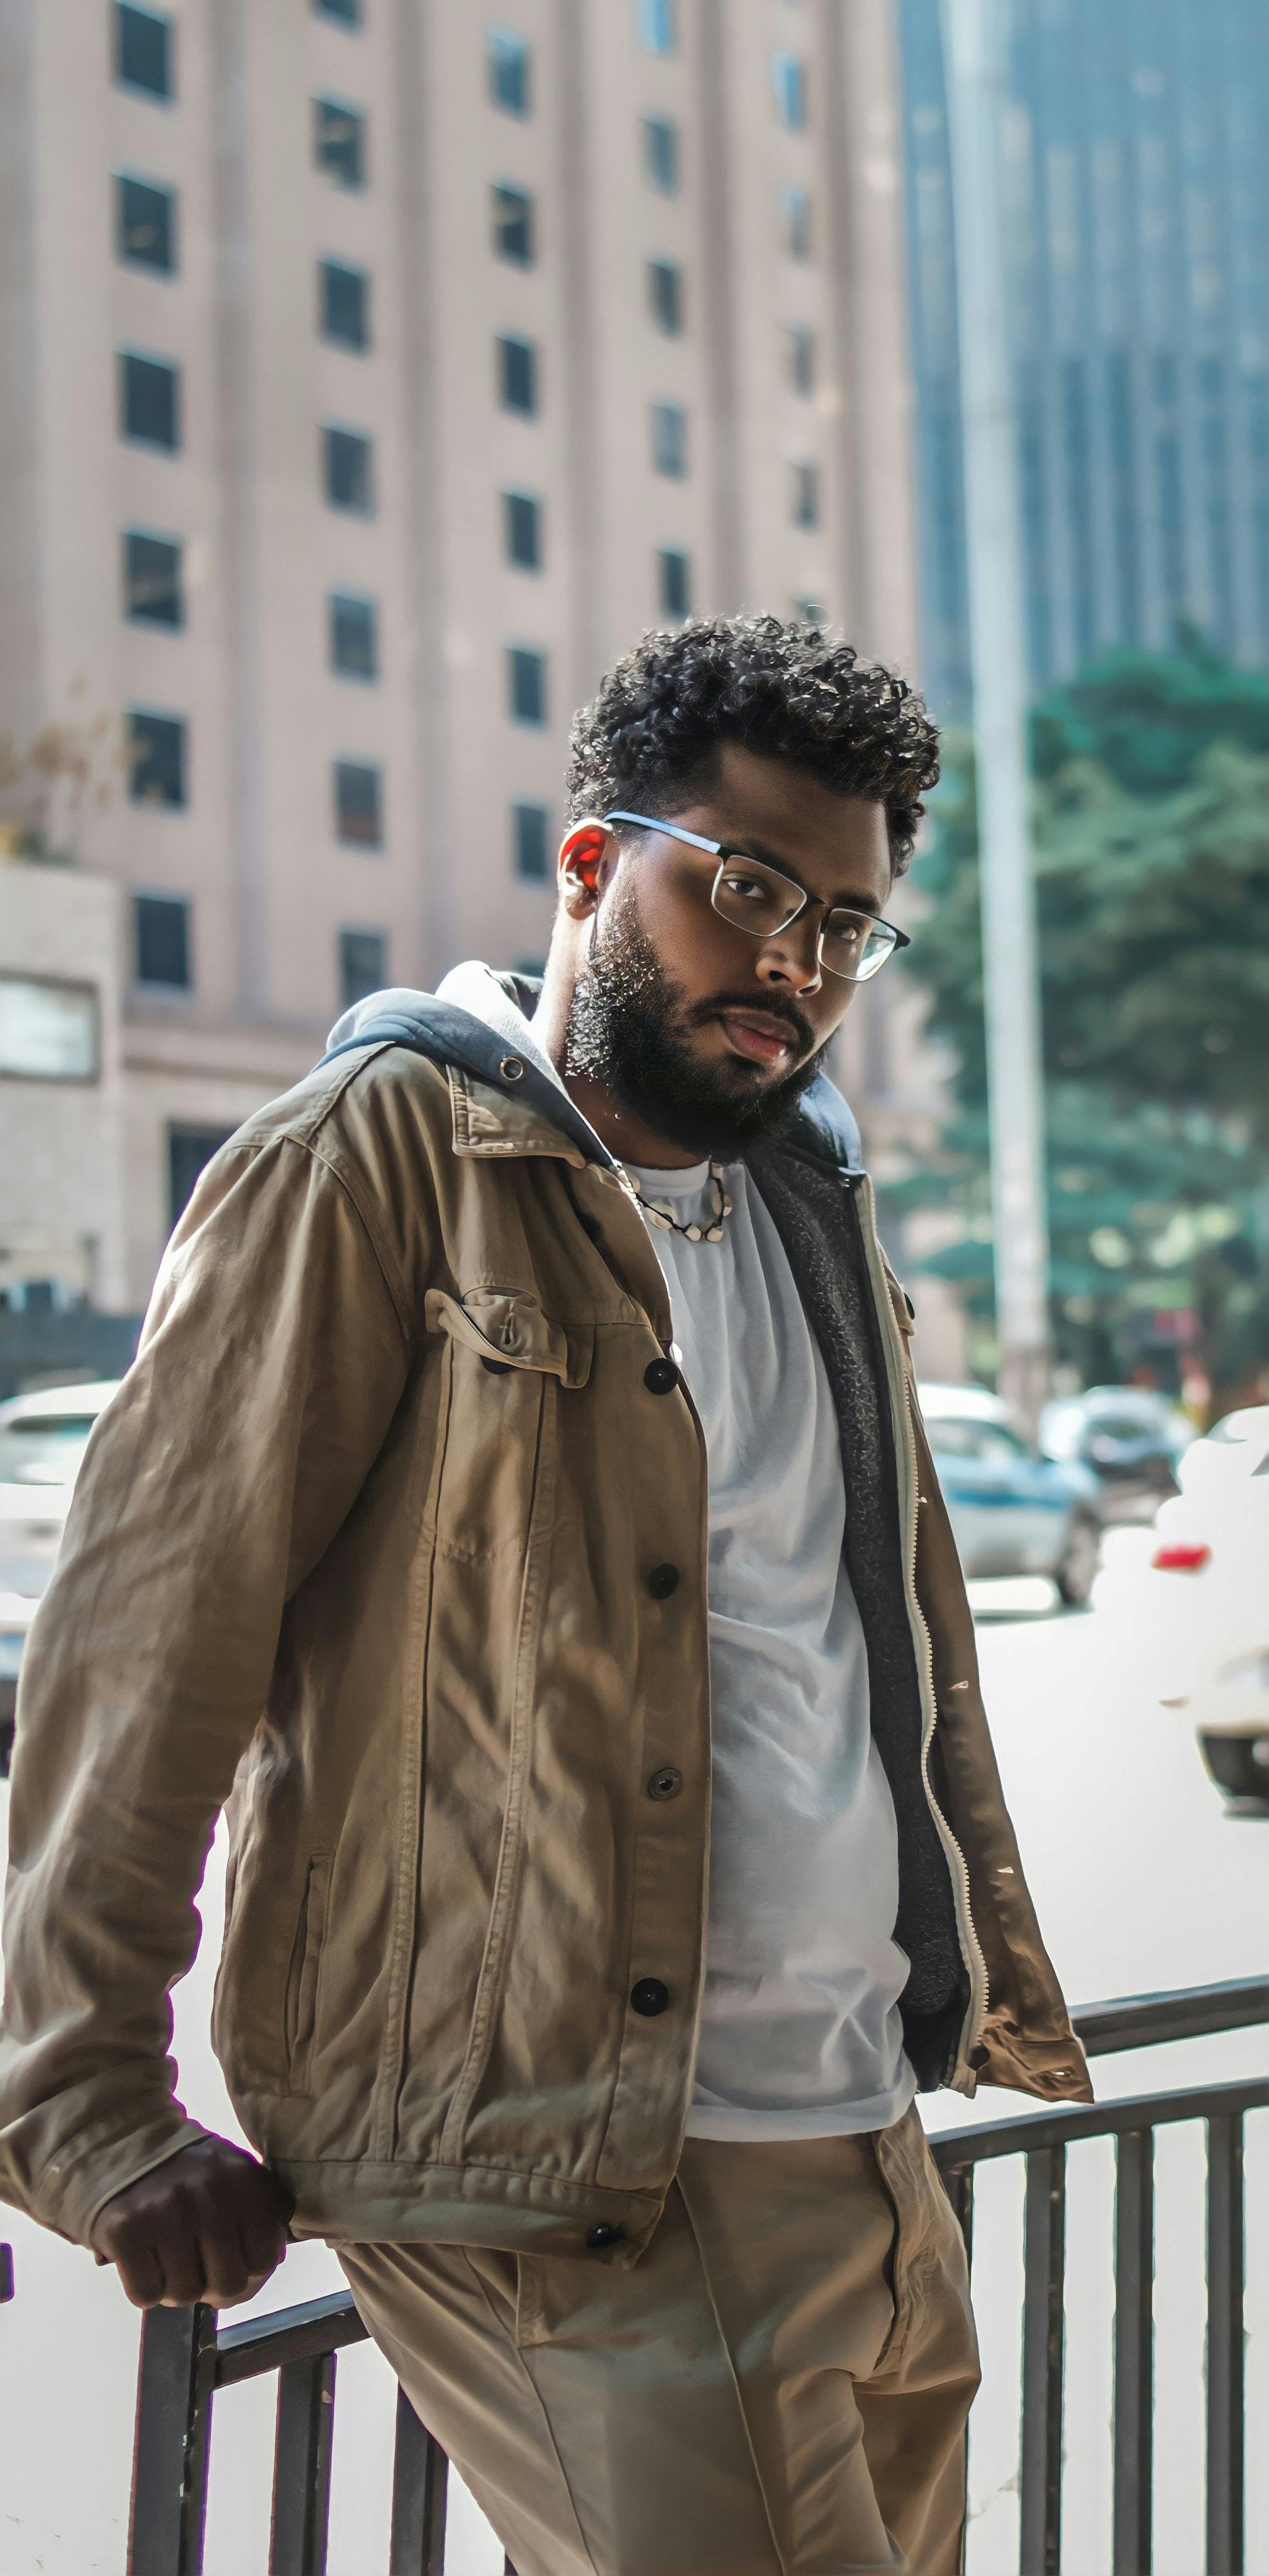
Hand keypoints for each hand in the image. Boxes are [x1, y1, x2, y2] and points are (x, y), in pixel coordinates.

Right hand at [90, 2135, 292, 2310]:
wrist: (126, 2143)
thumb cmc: (190, 2174)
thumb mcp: (238, 2175)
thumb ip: (265, 2212)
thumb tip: (272, 2261)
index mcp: (244, 2181)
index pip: (265, 2261)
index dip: (249, 2274)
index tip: (232, 2264)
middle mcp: (208, 2194)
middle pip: (228, 2285)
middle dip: (213, 2287)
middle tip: (198, 2268)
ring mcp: (165, 2211)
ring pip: (185, 2294)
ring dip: (176, 2288)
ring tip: (169, 2260)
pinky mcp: (125, 2229)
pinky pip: (145, 2294)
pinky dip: (144, 2289)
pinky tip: (145, 2261)